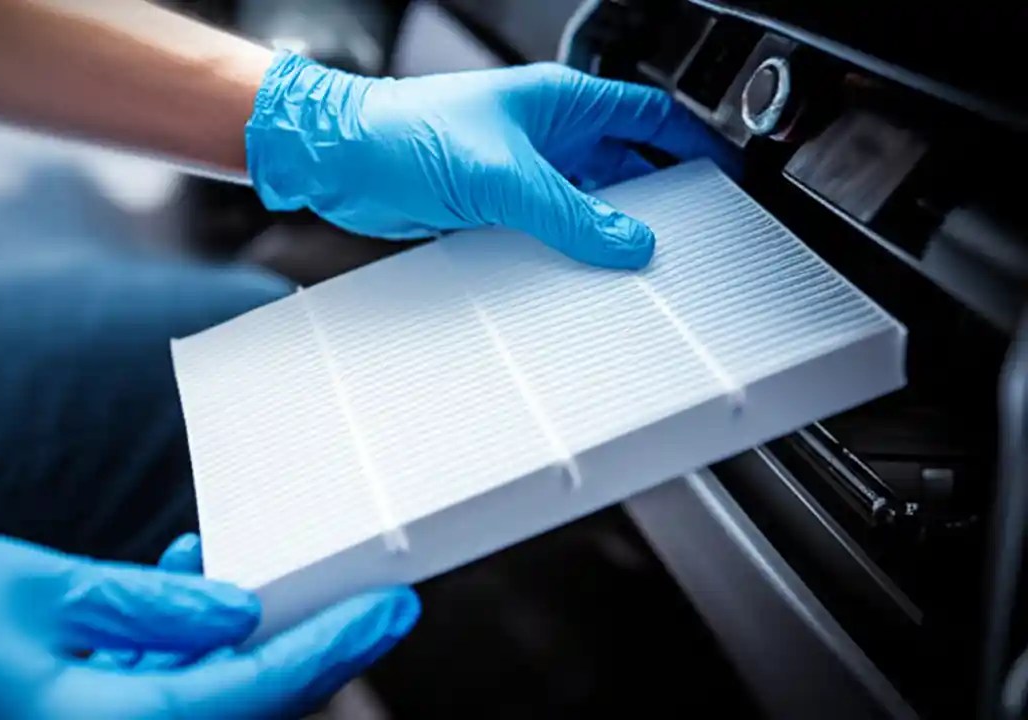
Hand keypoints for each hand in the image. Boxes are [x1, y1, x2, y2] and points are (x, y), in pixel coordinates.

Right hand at [0, 533, 418, 718]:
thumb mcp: (34, 587)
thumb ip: (145, 606)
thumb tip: (243, 610)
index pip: (248, 692)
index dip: (332, 648)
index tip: (395, 606)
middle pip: (245, 707)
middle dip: (315, 650)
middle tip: (376, 594)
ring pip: (212, 699)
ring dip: (256, 639)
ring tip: (291, 569)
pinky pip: (162, 688)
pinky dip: (195, 639)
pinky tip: (198, 572)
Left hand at [246, 53, 737, 268]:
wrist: (339, 160)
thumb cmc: (404, 134)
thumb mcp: (502, 177)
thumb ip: (569, 214)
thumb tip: (629, 242)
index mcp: (561, 103)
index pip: (648, 118)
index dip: (690, 146)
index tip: (723, 181)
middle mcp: (547, 134)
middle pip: (623, 168)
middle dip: (654, 203)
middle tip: (685, 242)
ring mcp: (522, 171)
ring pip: (586, 204)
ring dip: (606, 233)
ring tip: (637, 270)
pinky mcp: (496, 206)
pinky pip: (549, 230)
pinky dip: (567, 251)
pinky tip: (582, 279)